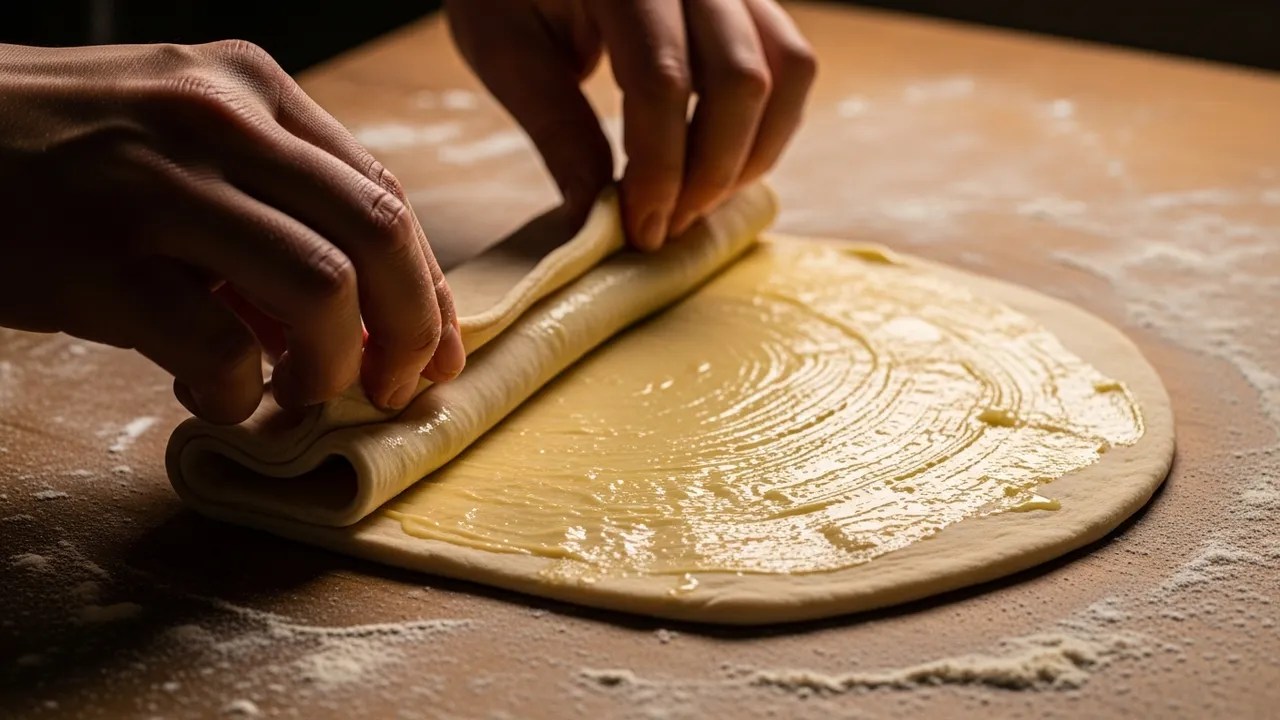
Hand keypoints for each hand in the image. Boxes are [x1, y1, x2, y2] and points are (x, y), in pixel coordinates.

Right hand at [0, 41, 464, 424]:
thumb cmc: (61, 150)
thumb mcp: (180, 139)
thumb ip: (273, 204)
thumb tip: (360, 315)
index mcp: (252, 89)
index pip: (384, 193)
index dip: (427, 287)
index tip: (435, 351)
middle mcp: (218, 120)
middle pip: (378, 235)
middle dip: (411, 328)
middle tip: (395, 388)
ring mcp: (157, 185)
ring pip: (320, 289)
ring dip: (331, 366)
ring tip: (300, 395)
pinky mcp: (97, 258)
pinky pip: (218, 346)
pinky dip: (236, 393)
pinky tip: (212, 398)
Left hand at [446, 0, 815, 250]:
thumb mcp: (505, 49)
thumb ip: (556, 127)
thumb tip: (596, 218)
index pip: (662, 79)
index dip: (659, 169)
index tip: (639, 228)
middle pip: (739, 79)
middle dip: (708, 174)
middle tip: (665, 227)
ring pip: (785, 72)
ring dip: (750, 155)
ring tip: (696, 201)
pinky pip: (791, 63)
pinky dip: (768, 126)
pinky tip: (722, 165)